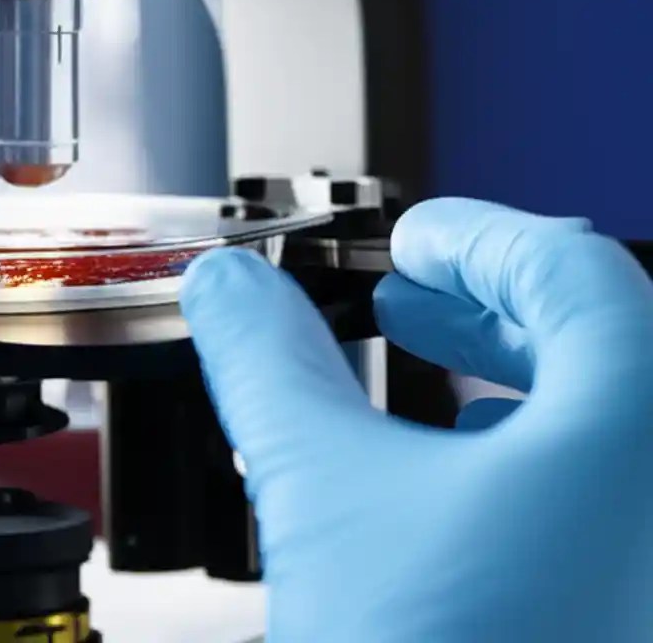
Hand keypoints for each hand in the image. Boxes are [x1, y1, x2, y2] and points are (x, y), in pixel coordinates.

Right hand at [181, 198, 652, 640]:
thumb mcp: (321, 487)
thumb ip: (271, 364)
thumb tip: (230, 292)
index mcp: (640, 426)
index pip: (571, 270)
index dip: (472, 237)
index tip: (408, 240)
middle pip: (606, 339)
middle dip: (488, 305)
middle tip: (411, 295)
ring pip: (617, 419)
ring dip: (518, 379)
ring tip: (435, 372)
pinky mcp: (631, 604)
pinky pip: (618, 493)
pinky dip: (544, 458)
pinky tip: (466, 479)